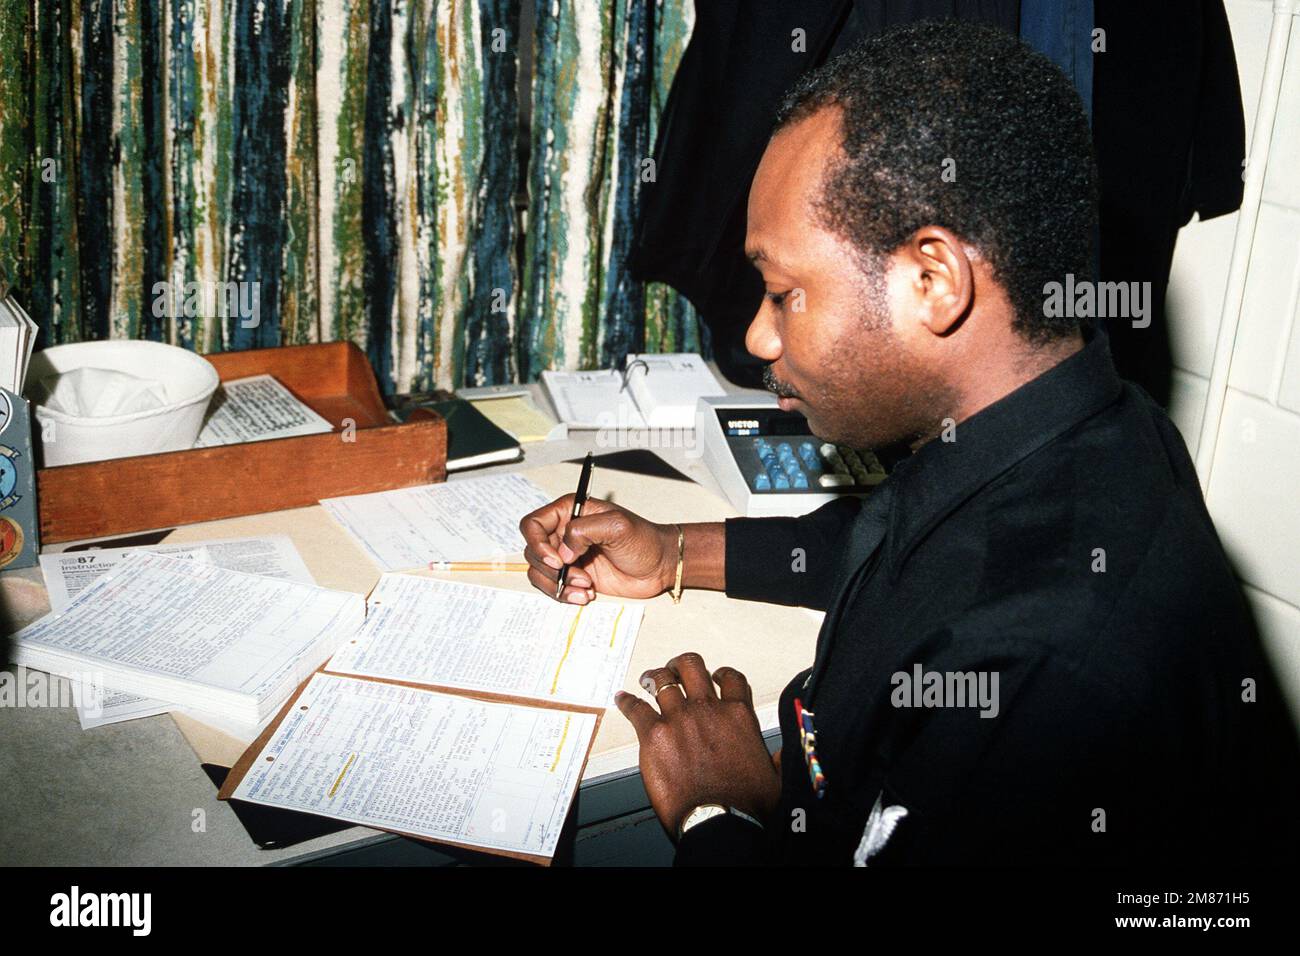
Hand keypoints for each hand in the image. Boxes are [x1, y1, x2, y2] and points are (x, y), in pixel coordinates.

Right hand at [520, 495, 677, 603]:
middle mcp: (563, 533)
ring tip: (586, 587)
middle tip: (580, 576)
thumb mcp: (616, 526)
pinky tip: (586, 594)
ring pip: (539, 573)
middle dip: (552, 569)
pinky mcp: (574, 576)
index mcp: (569, 512)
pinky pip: (553, 588)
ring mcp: (568, 556)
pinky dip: (565, 594)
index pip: (533, 524)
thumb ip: (584, 531)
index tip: (557, 560)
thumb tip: (563, 551)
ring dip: (558, 585)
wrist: (659, 566)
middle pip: (533, 551)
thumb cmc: (644, 540)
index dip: (537, 544)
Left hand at [616, 652, 779, 839]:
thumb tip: (779, 754)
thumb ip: (773, 756)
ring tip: (649, 679)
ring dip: (654, 677)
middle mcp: (708, 709)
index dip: (722, 674)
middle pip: (692, 667)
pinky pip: (635, 708)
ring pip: (662, 680)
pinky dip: (627, 702)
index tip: (716, 677)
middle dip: (681, 665)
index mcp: (738, 716)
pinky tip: (623, 699)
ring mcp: (679, 719)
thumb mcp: (773, 775)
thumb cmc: (745, 804)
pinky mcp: (654, 735)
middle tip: (675, 671)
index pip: (731, 678)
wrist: (719, 821)